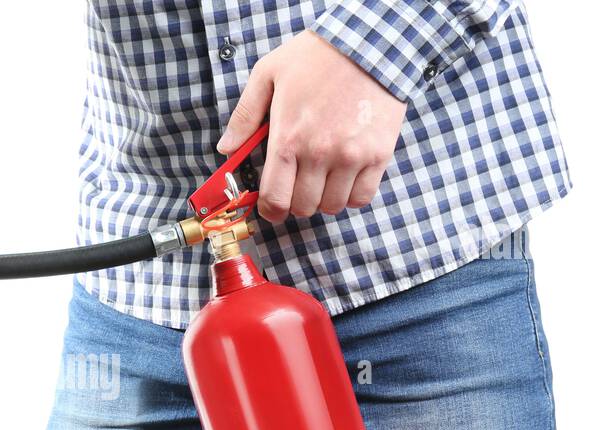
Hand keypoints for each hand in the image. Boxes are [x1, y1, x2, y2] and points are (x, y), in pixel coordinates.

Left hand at [217, 31, 406, 221]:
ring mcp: (351, 156)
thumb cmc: (316, 56)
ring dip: (323, 199)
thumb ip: (245, 116)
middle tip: (297, 186)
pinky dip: (351, 195)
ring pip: (332, 206)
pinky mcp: (378, 154)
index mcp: (289, 138)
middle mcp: (319, 153)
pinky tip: (345, 178)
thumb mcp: (268, 75)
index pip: (274, 199)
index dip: (270, 211)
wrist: (368, 43)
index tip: (271, 208)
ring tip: (321, 179)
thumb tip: (226, 148)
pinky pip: (362, 197)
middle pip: (303, 208)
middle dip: (295, 203)